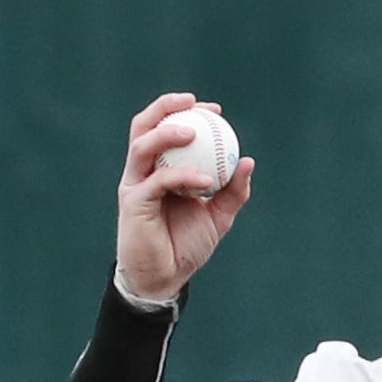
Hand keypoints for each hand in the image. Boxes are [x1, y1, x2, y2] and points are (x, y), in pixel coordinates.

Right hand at [115, 93, 255, 305]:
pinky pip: (159, 181)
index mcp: (159, 169)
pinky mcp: (133, 202)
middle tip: (194, 102)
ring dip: (167, 133)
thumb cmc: (185, 246)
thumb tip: (248, 161)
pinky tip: (205, 180)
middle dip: (165, 107)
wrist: (164, 278)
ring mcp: (134, 185)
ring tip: (194, 131)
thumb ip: (232, 191)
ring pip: (143, 145)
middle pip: (143, 126)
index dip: (186, 112)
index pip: (165, 129)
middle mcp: (142, 172)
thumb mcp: (217, 217)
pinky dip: (183, 176)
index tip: (215, 110)